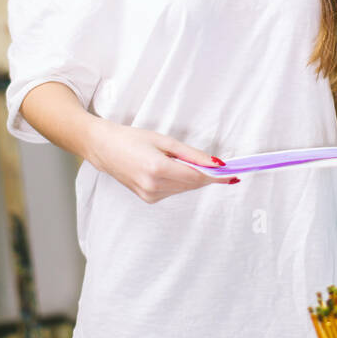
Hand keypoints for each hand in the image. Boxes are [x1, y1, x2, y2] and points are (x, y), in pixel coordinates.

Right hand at [86, 122, 237, 203]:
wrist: (103, 148)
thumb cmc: (131, 139)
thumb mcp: (163, 140)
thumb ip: (191, 154)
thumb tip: (215, 163)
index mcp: (157, 169)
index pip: (196, 177)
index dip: (216, 176)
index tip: (233, 175)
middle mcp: (153, 186)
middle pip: (192, 184)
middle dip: (206, 175)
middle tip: (218, 165)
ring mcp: (149, 195)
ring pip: (184, 188)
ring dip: (191, 177)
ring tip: (178, 160)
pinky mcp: (148, 199)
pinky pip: (173, 191)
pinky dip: (179, 181)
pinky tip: (169, 169)